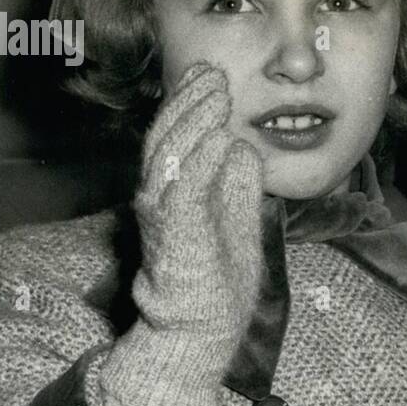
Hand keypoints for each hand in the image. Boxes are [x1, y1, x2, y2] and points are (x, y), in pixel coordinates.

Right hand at [100, 62, 264, 405]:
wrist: (202, 334)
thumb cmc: (218, 283)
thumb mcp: (238, 221)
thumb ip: (238, 185)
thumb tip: (243, 146)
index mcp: (176, 193)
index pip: (179, 138)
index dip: (192, 104)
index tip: (213, 75)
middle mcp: (162, 198)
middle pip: (169, 136)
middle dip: (190, 100)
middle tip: (212, 71)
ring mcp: (165, 217)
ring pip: (170, 156)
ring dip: (193, 120)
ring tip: (216, 92)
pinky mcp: (176, 238)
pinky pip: (183, 192)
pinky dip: (199, 162)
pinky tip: (220, 138)